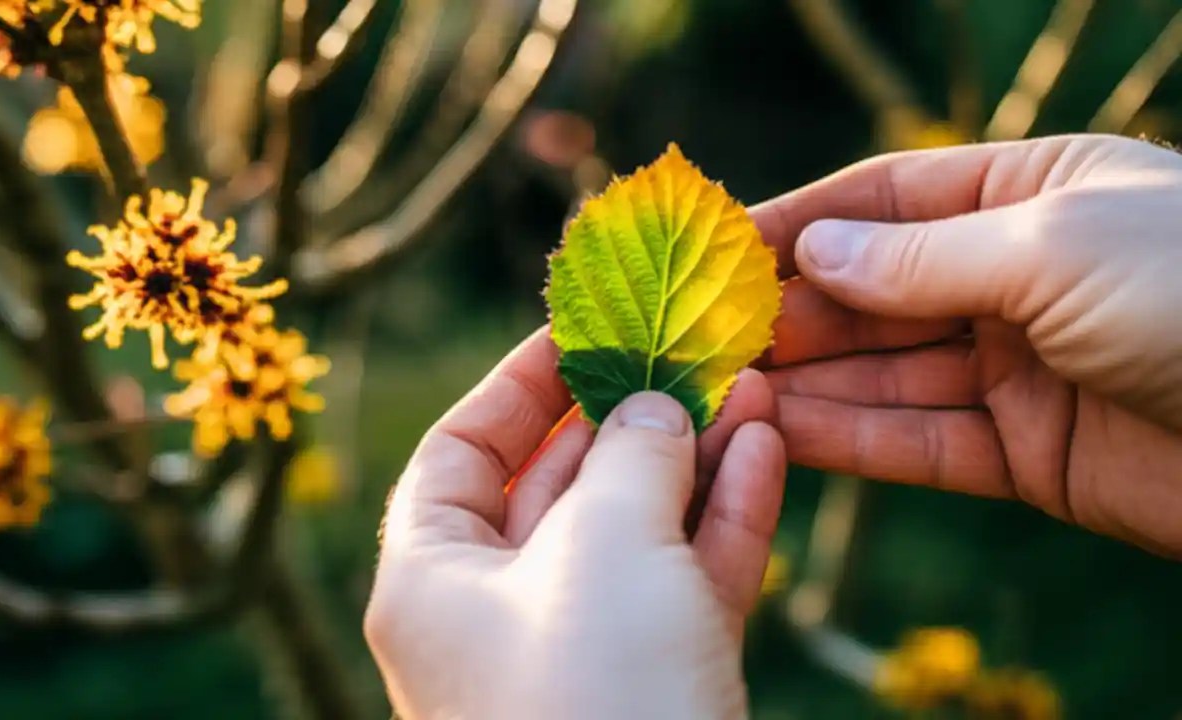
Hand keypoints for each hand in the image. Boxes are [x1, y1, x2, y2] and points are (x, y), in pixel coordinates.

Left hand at [365, 328, 784, 719]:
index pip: (463, 450)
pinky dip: (725, 516)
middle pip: (561, 481)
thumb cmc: (595, 692)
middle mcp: (499, 612)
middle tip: (690, 344)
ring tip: (751, 378)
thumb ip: (631, 455)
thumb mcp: (606, 545)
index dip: (521, 383)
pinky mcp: (657, 683)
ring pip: (638, 527)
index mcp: (434, 577)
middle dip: (630, 410)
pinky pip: (687, 581)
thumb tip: (654, 409)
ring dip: (695, 453)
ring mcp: (583, 650)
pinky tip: (767, 445)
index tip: (585, 329)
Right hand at [751, 134, 1181, 557]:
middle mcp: (1016, 275)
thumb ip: (920, 257)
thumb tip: (811, 248)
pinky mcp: (1026, 454)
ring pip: (885, 374)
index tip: (715, 248)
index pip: (885, 198)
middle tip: (702, 334)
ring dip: (805, 382)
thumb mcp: (1051, 245)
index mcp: (1032, 190)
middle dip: (789, 312)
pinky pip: (919, 442)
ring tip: (722, 389)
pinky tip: (782, 433)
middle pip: (873, 291)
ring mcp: (1018, 366)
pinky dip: (851, 440)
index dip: (797, 220)